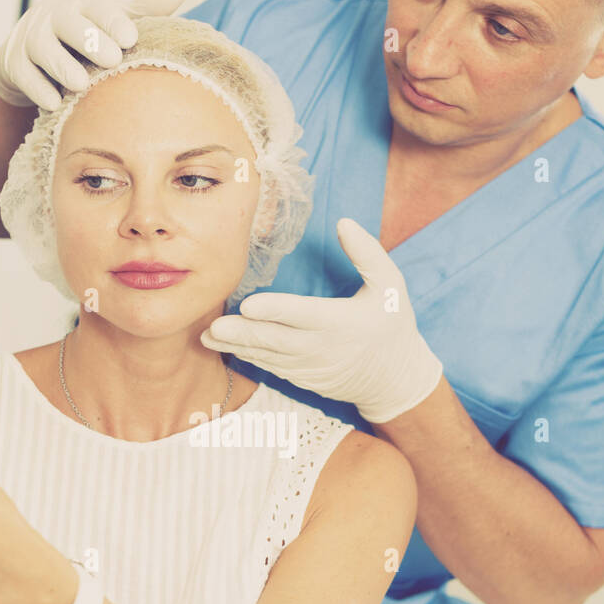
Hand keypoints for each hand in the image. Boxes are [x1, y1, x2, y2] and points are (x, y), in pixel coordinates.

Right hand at [0, 0, 191, 110]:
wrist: (32, 52)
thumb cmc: (86, 35)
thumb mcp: (115, 19)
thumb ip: (148, 7)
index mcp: (82, 2)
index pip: (98, 8)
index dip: (113, 22)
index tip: (130, 39)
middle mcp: (54, 15)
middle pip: (69, 24)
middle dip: (89, 41)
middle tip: (111, 61)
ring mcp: (31, 38)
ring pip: (44, 49)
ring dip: (62, 66)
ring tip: (81, 84)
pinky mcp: (14, 64)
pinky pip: (25, 76)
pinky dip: (38, 89)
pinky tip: (54, 103)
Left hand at [200, 218, 442, 423]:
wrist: (394, 380)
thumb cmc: (392, 324)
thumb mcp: (391, 285)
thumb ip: (368, 254)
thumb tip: (343, 223)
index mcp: (343, 323)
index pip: (304, 315)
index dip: (276, 311)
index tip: (248, 305)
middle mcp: (322, 348)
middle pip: (277, 340)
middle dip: (243, 333)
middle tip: (215, 326)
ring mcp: (309, 367)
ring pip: (268, 356)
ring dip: (238, 346)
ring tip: (209, 336)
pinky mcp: (302, 378)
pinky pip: (272, 367)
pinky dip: (250, 357)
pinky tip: (227, 347)